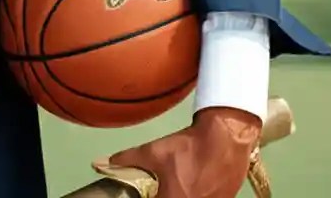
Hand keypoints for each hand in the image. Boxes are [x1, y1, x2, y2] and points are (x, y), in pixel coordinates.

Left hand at [105, 107, 261, 197]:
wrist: (226, 138)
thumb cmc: (189, 147)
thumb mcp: (154, 151)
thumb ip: (128, 160)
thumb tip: (104, 162)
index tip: (149, 193)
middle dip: (166, 195)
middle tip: (165, 187)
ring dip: (182, 194)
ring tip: (180, 185)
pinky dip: (197, 194)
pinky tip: (195, 184)